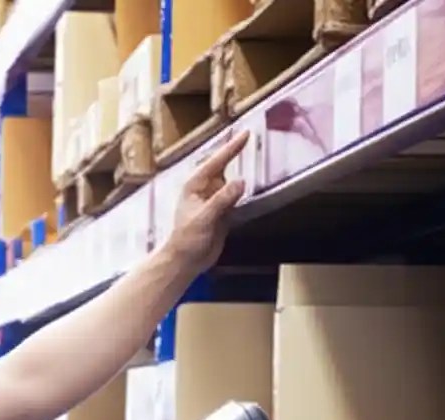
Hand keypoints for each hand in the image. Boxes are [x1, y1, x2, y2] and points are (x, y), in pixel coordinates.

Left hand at [166, 131, 249, 272]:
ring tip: (258, 157)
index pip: (216, 162)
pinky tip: (254, 185)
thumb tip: (240, 182)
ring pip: (232, 183)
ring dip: (242, 172)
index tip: (246, 134)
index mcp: (195, 186)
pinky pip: (236, 198)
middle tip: (252, 138)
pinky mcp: (223, 212)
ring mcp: (214, 200)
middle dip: (236, 154)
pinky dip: (245, 192)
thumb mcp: (204, 218)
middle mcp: (205, 189)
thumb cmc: (187, 239)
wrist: (186, 261)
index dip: (231, 148)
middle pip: (224, 167)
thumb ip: (222, 200)